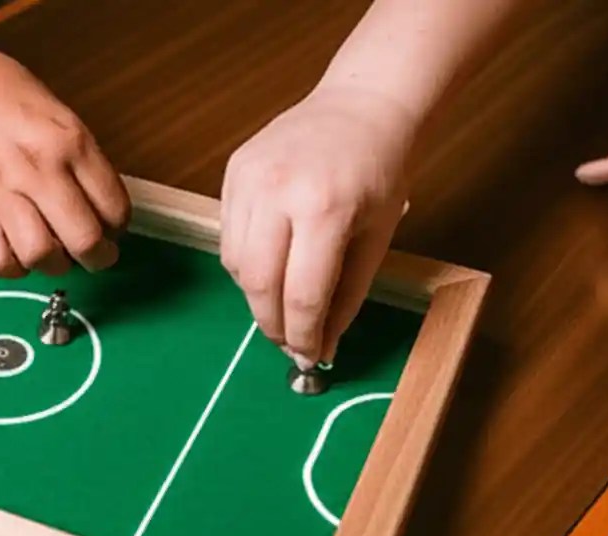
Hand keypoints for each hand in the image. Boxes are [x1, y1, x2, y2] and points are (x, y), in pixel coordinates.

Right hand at [0, 55, 129, 277]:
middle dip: (99, 257)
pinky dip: (12, 267)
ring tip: (58, 254)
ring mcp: (4, 194)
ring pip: (42, 255)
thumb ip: (83, 160)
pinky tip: (18, 253)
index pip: (114, 206)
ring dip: (57, 265)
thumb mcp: (61, 115)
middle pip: (84, 240)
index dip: (120, 226)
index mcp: (70, 143)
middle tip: (97, 254)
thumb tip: (101, 207)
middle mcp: (40, 171)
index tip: (112, 226)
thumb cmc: (4, 92)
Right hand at [220, 87, 416, 368]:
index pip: (303, 293)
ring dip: (257, 295)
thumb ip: (347, 296)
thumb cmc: (379, 172)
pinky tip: (271, 263)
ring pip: (236, 264)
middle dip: (273, 324)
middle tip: (287, 342)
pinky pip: (228, 237)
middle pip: (260, 284)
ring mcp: (250, 179)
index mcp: (326, 208)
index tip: (309, 357)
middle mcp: (279, 191)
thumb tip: (322, 347)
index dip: (305, 335)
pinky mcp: (233, 172)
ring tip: (281, 302)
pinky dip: (246, 263)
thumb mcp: (376, 238)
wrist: (362, 106)